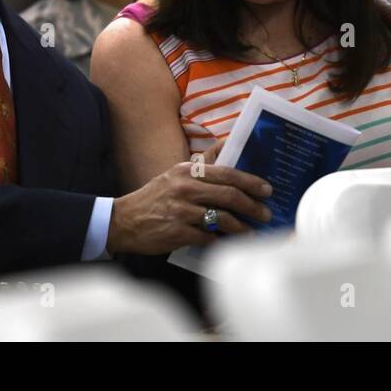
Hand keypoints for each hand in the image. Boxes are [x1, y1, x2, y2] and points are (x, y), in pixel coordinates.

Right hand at [106, 146, 272, 254]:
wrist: (123, 221)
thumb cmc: (154, 197)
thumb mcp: (175, 174)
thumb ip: (201, 164)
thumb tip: (224, 147)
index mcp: (187, 171)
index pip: (227, 172)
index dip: (250, 181)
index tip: (267, 189)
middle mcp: (185, 188)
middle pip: (229, 195)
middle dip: (252, 206)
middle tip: (265, 214)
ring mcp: (181, 211)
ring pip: (223, 219)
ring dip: (242, 228)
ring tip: (251, 233)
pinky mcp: (177, 232)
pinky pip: (208, 238)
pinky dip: (221, 242)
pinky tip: (228, 244)